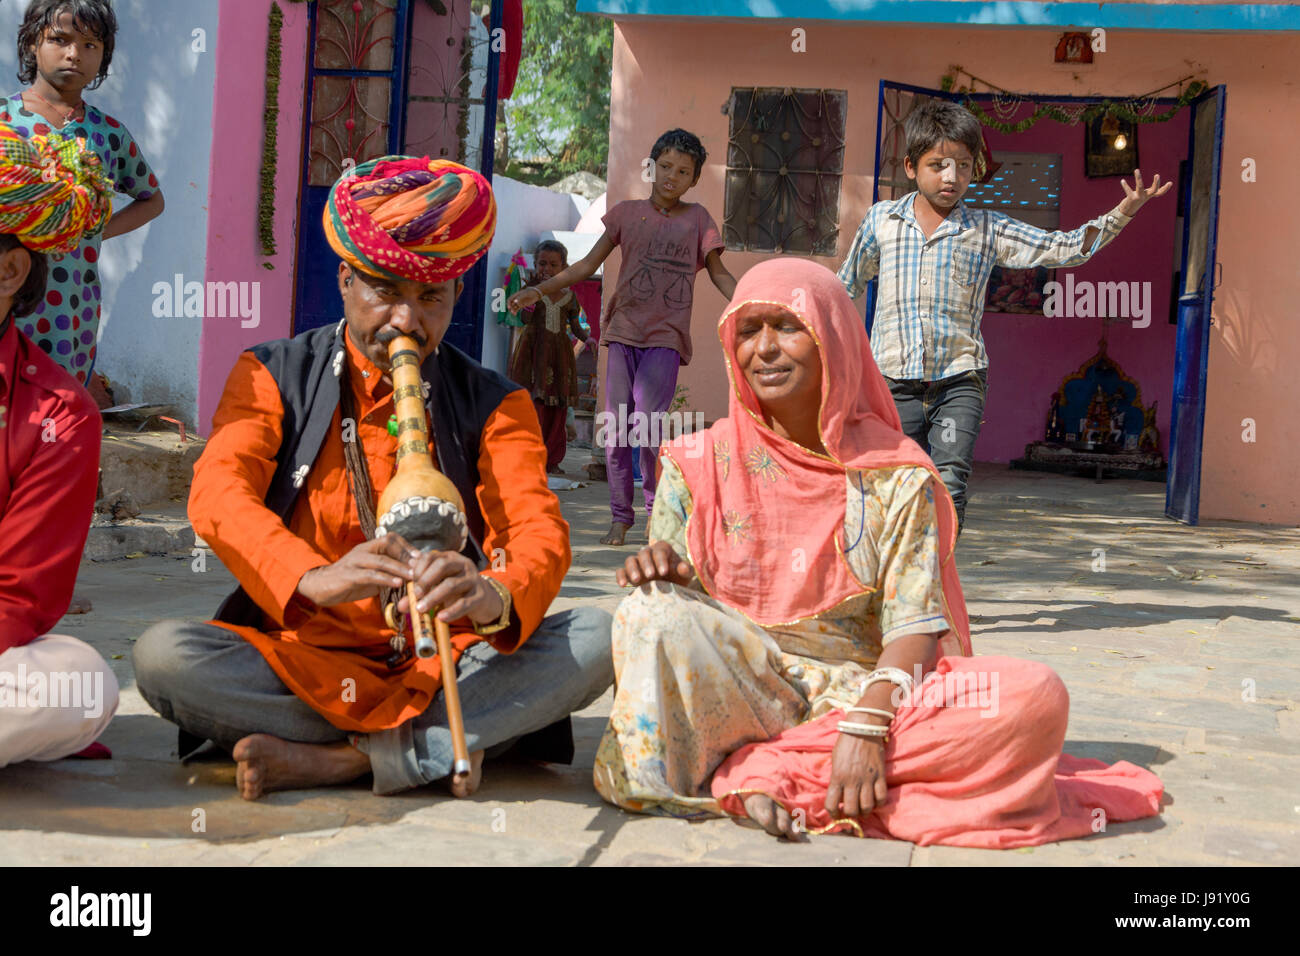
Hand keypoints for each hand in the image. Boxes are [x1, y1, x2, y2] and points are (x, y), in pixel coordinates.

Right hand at [296, 535, 416, 606]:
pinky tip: (397, 583)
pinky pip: (369, 575)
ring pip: (381, 560)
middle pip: (388, 544)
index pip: (391, 538)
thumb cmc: (348, 581)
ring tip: (414, 576)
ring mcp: (354, 562)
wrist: (320, 587)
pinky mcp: (349, 575)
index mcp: (368, 548)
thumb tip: (409, 577)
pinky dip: (385, 579)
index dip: (407, 546)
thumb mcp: (370, 576)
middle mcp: (362, 550)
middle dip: (406, 555)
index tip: (422, 557)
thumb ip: (386, 573)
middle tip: (422, 566)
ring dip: (399, 568)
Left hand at [397, 548, 504, 625]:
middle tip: (416, 594)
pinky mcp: (480, 595)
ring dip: (434, 597)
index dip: (419, 568)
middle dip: (426, 580)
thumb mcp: (437, 587)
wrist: (483, 598)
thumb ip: (419, 593)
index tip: (410, 582)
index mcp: (449, 558)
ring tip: (420, 609)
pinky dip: (451, 611)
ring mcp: (473, 579)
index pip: (431, 556)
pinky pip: (464, 603)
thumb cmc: (455, 591)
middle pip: (442, 565)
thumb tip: (400, 606)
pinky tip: (440, 618)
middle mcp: (462, 564)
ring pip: (452, 584)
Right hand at [507, 287, 541, 314]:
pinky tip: (515, 314)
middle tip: (511, 311)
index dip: (508, 303)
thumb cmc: (530, 292)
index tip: (509, 307)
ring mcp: (519, 302)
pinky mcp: (521, 305)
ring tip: (513, 314)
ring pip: (513, 307)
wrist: (535, 294)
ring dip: (512, 310)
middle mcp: (516, 299)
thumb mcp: (525, 294)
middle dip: (510, 308)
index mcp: (515, 295)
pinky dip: (515, 311)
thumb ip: (520, 298)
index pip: (510, 299)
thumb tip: (515, 302)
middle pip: (511, 304)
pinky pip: (517, 309)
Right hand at [616, 541, 693, 587]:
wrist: (670, 588)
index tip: (664, 572)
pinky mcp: (629, 573)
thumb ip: (686, 570)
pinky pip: (621, 571)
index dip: (661, 561)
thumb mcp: (686, 574)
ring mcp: (637, 563)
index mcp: (662, 549)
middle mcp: (648, 553)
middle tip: (651, 576)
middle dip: (646, 564)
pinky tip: (623, 585)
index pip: (659, 551)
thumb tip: (683, 568)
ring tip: (637, 580)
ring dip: (632, 569)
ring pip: (630, 560)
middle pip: (643, 553)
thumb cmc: (679, 577)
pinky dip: (620, 576)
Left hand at [823, 730, 887, 819]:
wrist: (862, 729)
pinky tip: (875, 801)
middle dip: (851, 815)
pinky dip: (879, 803)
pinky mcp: (880, 776)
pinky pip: (881, 797)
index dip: (834, 815)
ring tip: (864, 809)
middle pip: (852, 810)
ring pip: (867, 807)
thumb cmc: (845, 745)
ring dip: (865, 812)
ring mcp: (867, 779)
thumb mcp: (834, 762)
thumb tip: (838, 796)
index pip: (831, 805)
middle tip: (852, 812)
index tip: (837, 815)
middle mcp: (851, 781)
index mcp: (837, 777)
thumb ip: (836, 779)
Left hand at [1117, 169, 1173, 216]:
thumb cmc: (1138, 200)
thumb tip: (1170, 183)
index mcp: (1149, 195)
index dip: (1165, 188)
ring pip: (1140, 187)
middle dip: (1156, 183)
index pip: (1160, 192)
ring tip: (1136, 170)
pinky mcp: (1131, 198)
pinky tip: (1122, 181)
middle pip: (1153, 190)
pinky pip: (1128, 191)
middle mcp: (1145, 196)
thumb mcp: (1147, 195)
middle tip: (1157, 175)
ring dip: (1138, 178)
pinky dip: (1125, 185)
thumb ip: (1153, 190)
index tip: (1170, 182)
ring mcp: (1139, 197)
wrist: (1128, 211)